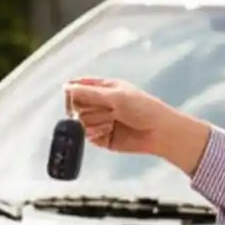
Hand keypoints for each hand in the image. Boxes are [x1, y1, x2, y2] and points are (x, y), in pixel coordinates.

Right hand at [64, 77, 210, 173]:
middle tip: (108, 110)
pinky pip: (88, 136)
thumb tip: (66, 88)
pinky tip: (110, 131)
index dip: (72, 93)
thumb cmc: (142, 108)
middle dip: (90, 109)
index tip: (72, 98)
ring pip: (81, 122)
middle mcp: (100, 104)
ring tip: (114, 121)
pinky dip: (97, 134)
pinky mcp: (102, 137)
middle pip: (77, 106)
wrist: (158, 132)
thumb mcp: (115, 96)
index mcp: (104, 88)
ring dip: (96, 122)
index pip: (78, 87)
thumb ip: (89, 93)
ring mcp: (100, 121)